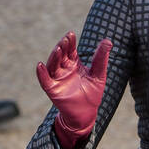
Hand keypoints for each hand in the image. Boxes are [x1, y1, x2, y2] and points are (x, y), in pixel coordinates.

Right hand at [36, 31, 111, 145]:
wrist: (87, 113)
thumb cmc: (93, 93)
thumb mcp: (99, 75)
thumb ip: (101, 59)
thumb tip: (108, 41)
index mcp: (74, 64)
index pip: (70, 50)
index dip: (70, 42)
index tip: (71, 34)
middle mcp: (64, 69)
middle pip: (61, 55)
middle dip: (62, 47)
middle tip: (65, 40)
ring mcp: (57, 79)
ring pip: (53, 65)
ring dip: (54, 57)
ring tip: (57, 49)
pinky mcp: (53, 90)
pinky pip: (45, 81)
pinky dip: (41, 74)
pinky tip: (40, 65)